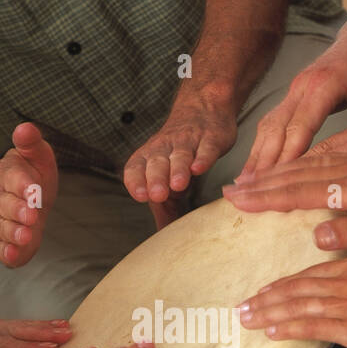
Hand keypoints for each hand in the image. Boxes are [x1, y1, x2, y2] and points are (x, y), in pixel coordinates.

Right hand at [0, 122, 57, 266]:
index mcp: (8, 175)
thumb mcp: (33, 158)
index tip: (34, 189)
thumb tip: (25, 128)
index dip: (23, 183)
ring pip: (3, 228)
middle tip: (32, 214)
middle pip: (5, 204)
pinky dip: (8, 254)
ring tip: (26, 235)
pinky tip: (13, 255)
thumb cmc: (29, 180)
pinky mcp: (3, 245)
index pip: (13, 177)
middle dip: (18, 209)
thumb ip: (31, 144)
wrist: (8, 210)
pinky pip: (2, 251)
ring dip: (14, 232)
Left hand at [0, 314, 73, 347]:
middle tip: (69, 332)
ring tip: (66, 326)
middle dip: (43, 331)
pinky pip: (10, 324)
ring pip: (15, 324)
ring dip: (41, 325)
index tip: (51, 347)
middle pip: (14, 330)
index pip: (2, 345)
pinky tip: (47, 324)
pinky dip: (31, 324)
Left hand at [124, 87, 238, 227]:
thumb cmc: (181, 151)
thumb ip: (165, 208)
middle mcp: (165, 148)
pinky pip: (205, 147)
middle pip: (156, 162)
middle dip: (156, 178)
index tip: (140, 196)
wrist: (204, 108)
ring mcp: (188, 142)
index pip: (136, 167)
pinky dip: (203, 157)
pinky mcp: (211, 138)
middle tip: (157, 195)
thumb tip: (162, 239)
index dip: (136, 181)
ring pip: (180, 155)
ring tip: (178, 184)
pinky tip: (199, 167)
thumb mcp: (170, 178)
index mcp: (149, 157)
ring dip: (177, 169)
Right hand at [226, 128, 346, 247]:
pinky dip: (298, 163)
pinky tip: (293, 167)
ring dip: (274, 172)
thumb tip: (316, 237)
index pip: (298, 190)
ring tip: (250, 179)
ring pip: (304, 164)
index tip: (237, 202)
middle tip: (229, 191)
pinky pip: (321, 159)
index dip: (265, 198)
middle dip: (259, 182)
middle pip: (293, 173)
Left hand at [236, 243, 346, 347]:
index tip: (263, 292)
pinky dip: (291, 328)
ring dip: (268, 314)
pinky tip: (273, 331)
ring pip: (297, 308)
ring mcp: (346, 305)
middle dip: (266, 300)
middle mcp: (342, 284)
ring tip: (246, 318)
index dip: (282, 286)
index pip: (307, 277)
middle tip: (241, 308)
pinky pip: (315, 326)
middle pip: (294, 292)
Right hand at [242, 18, 346, 174]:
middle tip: (250, 193)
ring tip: (244, 187)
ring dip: (255, 157)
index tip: (276, 182)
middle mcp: (303, 85)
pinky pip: (272, 123)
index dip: (288, 155)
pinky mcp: (293, 95)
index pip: (302, 125)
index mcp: (326, 84)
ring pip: (268, 127)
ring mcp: (294, 89)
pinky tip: (255, 169)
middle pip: (276, 129)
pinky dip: (261, 147)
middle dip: (262, 162)